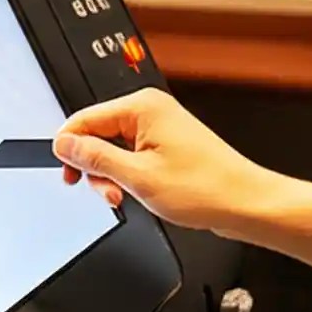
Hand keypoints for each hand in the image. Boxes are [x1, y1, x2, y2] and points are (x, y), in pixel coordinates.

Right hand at [53, 87, 280, 235]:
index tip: (67, 173)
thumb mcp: (137, 176)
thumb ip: (94, 158)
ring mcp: (159, 127)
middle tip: (104, 190)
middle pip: (97, 134)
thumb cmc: (207, 187)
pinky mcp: (166, 144)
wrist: (246, 203)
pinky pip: (131, 155)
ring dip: (111, 175)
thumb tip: (65, 144)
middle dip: (95, 167)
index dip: (70, 148)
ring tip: (124, 196)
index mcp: (142, 107)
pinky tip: (135, 191)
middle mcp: (150, 111)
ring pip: (113, 148)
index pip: (85, 119)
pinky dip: (127, 175)